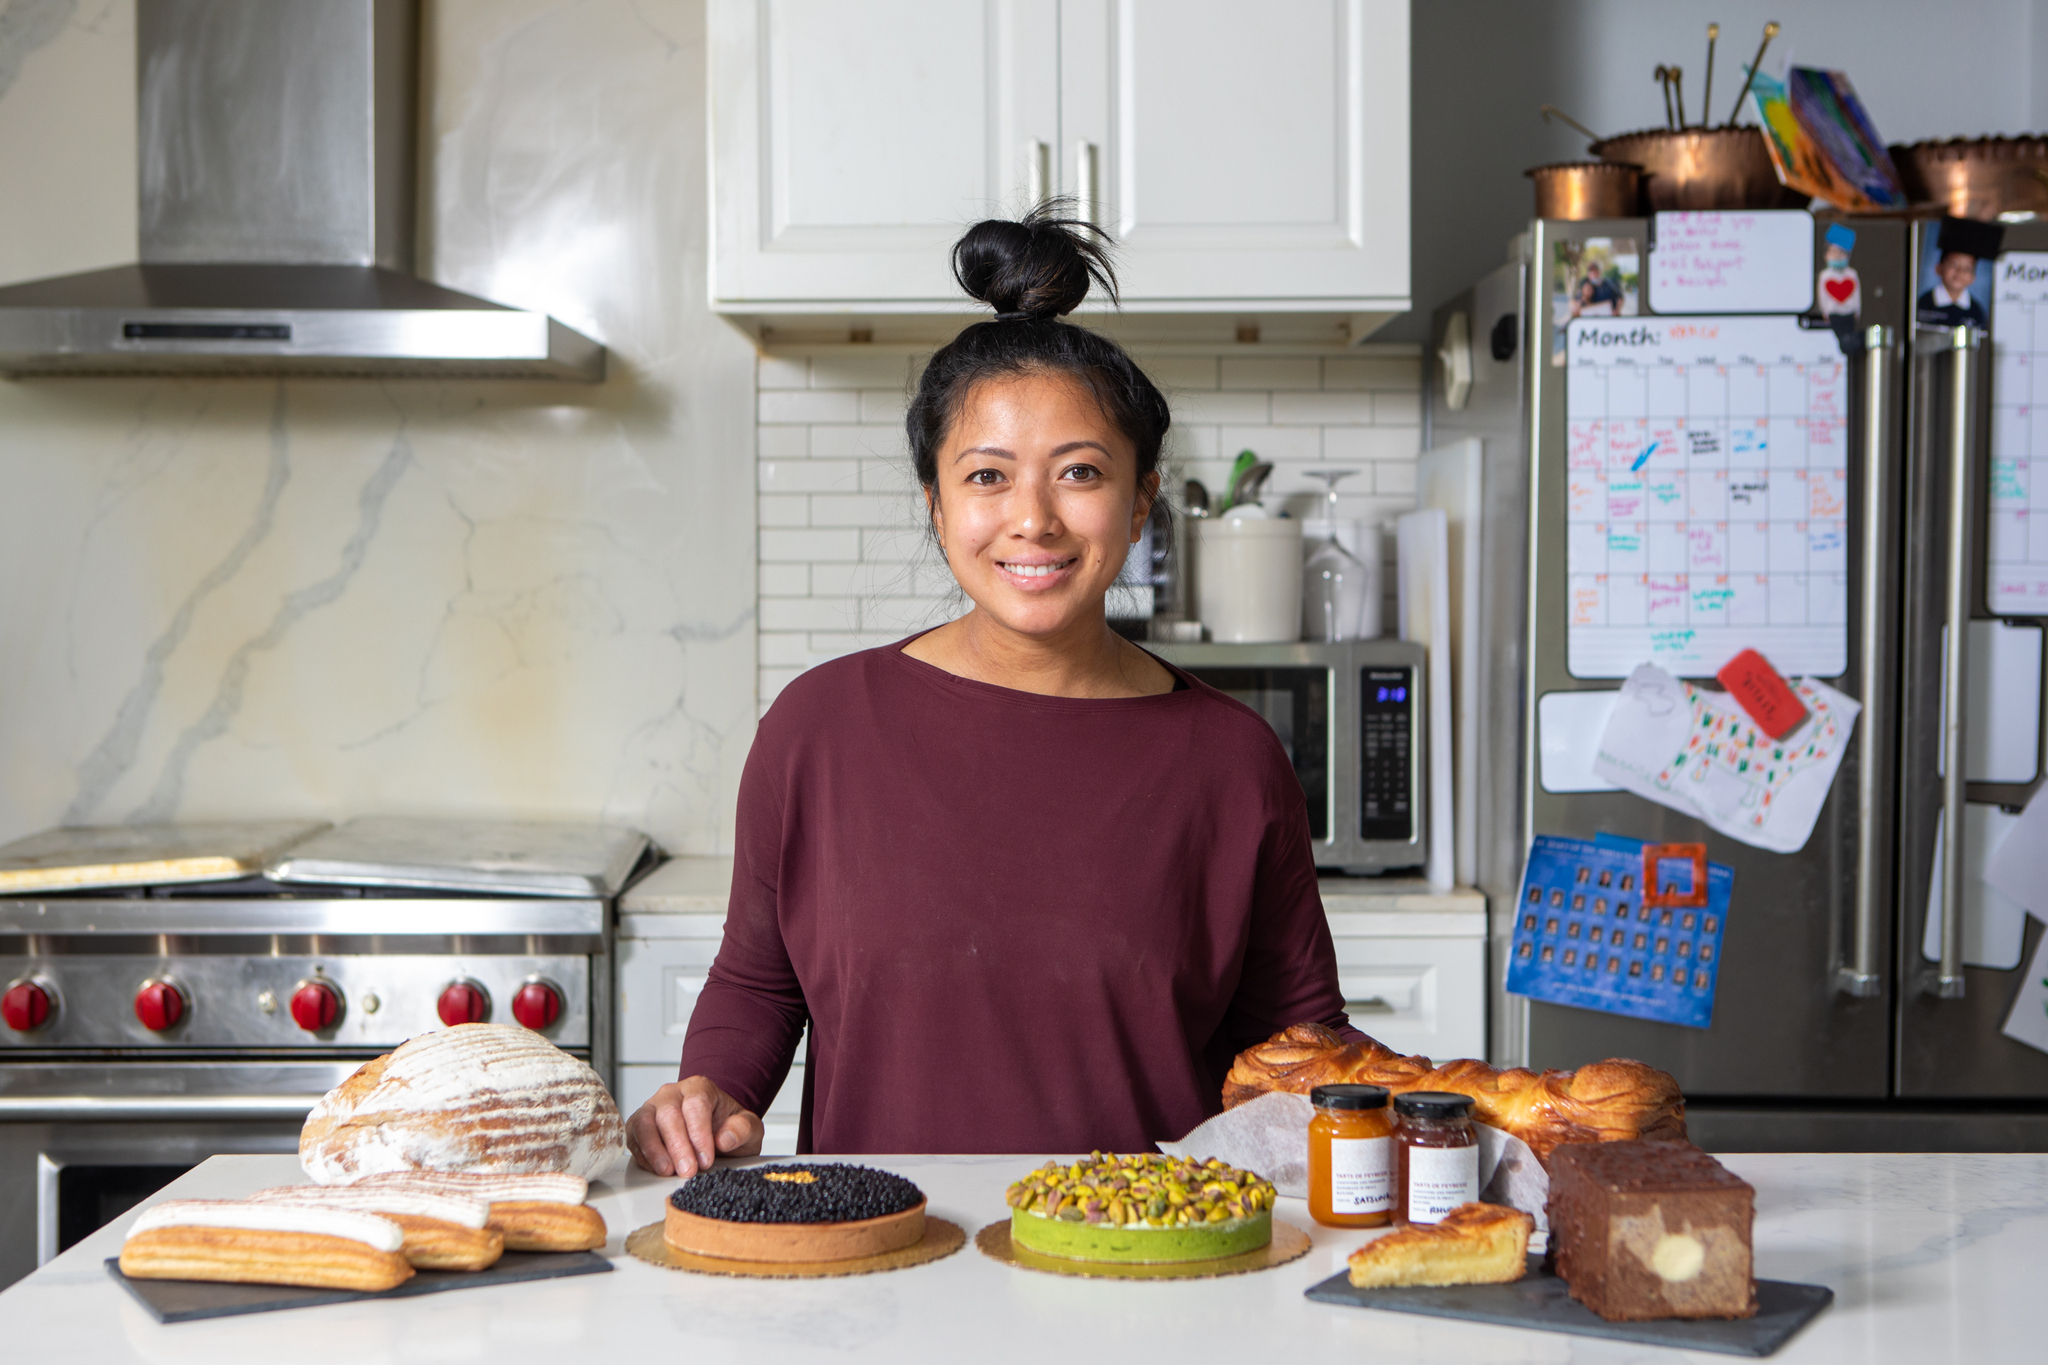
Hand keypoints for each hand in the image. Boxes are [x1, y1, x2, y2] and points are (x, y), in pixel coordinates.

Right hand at [627, 1076, 763, 1176]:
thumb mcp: (748, 1128)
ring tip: (667, 1171)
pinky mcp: (639, 1125)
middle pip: (668, 1114)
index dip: (699, 1133)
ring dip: (655, 1150)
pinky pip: (634, 1137)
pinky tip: (657, 1169)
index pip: (696, 1105)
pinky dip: (642, 1155)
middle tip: (688, 1170)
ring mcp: (652, 1108)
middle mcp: (672, 1094)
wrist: (713, 1129)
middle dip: (678, 1145)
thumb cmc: (728, 1127)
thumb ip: (743, 1130)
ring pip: (645, 1123)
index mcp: (699, 1088)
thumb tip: (725, 1139)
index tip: (706, 1158)